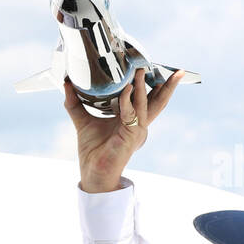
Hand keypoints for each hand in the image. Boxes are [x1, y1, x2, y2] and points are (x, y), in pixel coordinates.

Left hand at [64, 67, 184, 192]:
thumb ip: (75, 103)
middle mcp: (138, 124)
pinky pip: (131, 113)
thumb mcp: (83, 121)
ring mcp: (137, 130)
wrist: (93, 174)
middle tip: (178, 71)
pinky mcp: (132, 135)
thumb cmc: (92, 152)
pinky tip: (126, 89)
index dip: (153, 85)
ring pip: (147, 104)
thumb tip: (66, 85)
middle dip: (168, 86)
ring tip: (142, 71)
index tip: (156, 69)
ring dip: (144, 86)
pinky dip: (128, 100)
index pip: (147, 100)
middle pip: (158, 102)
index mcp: (131, 120)